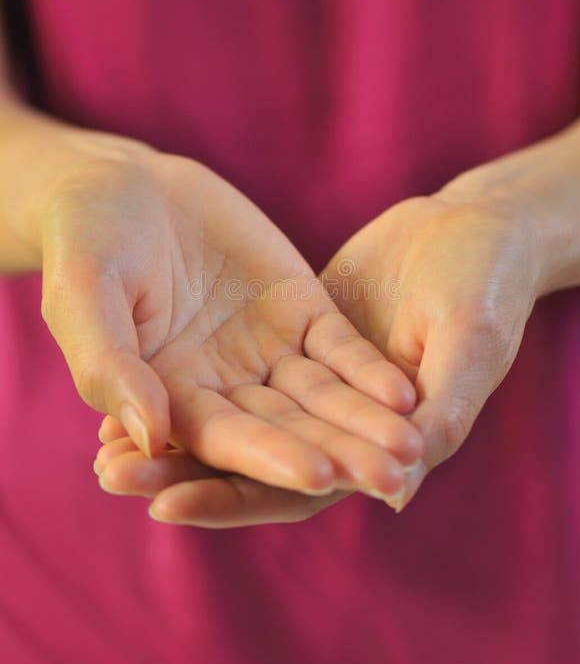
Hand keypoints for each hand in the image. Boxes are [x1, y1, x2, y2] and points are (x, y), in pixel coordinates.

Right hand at [40, 142, 423, 500]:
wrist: (123, 184)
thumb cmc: (86, 240)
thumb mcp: (82, 296)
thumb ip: (111, 366)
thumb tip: (150, 438)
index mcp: (170, 398)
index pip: (227, 440)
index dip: (272, 457)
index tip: (318, 475)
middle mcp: (225, 386)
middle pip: (289, 431)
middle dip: (339, 455)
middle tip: (391, 479)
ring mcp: (267, 350)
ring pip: (324, 397)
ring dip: (367, 423)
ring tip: (413, 447)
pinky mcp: (299, 311)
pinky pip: (340, 347)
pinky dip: (368, 370)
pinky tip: (404, 392)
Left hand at [94, 183, 538, 524]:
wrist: (476, 226)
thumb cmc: (489, 287)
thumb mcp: (471, 345)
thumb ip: (444, 414)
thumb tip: (394, 495)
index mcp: (378, 442)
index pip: (292, 487)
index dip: (231, 498)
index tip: (166, 505)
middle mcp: (334, 417)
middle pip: (245, 455)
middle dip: (179, 467)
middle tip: (108, 471)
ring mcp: (308, 371)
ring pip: (230, 408)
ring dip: (169, 424)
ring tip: (101, 437)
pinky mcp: (294, 326)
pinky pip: (235, 357)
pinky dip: (190, 369)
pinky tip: (140, 375)